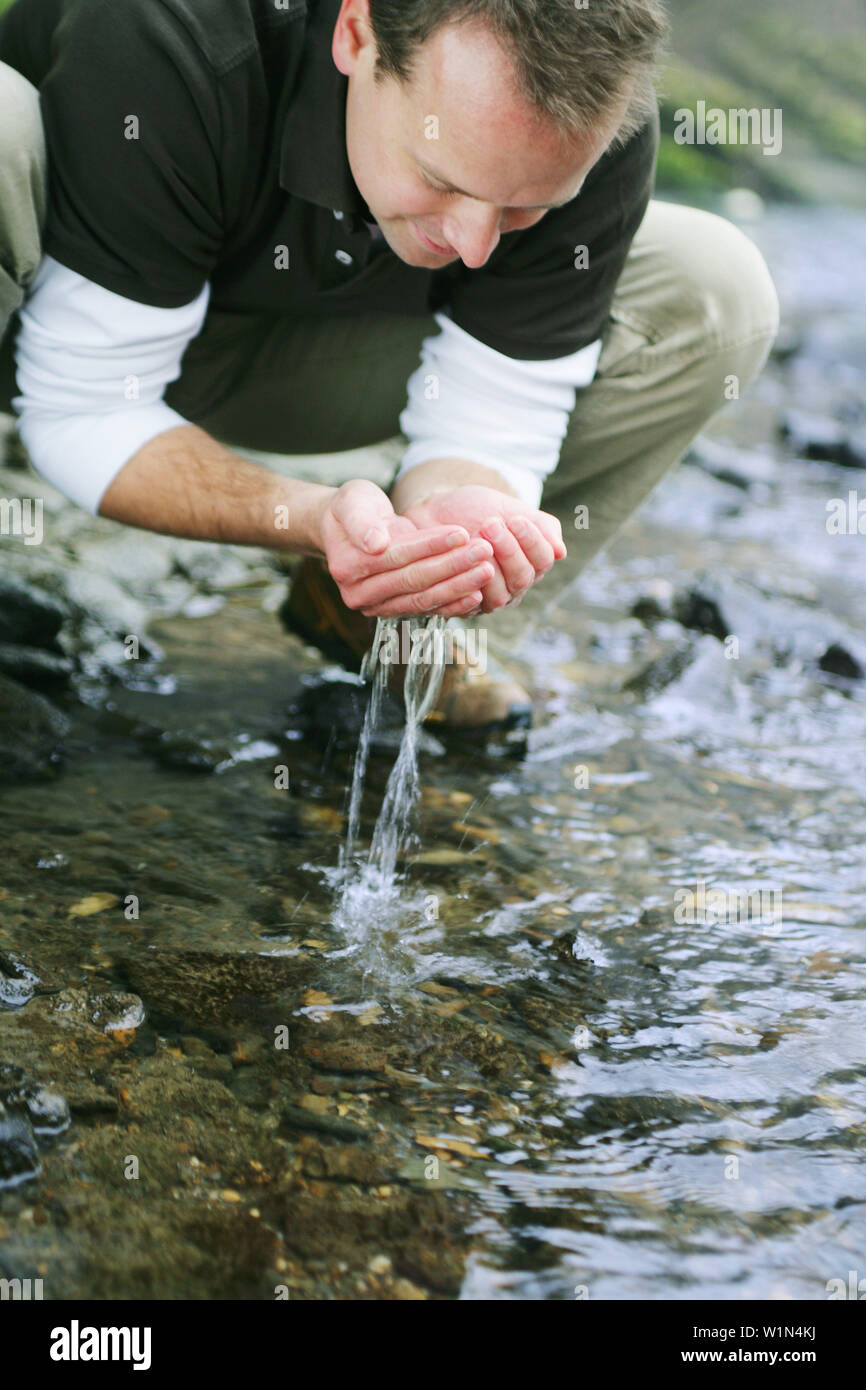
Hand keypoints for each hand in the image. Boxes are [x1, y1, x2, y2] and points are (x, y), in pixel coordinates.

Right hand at [317, 479, 495, 618]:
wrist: (346, 528)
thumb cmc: (352, 509)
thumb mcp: (351, 503)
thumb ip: (360, 522)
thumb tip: (375, 543)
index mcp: (347, 567)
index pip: (398, 557)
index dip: (431, 545)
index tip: (461, 533)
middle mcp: (359, 594)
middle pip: (414, 581)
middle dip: (452, 566)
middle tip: (484, 551)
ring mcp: (377, 606)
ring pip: (423, 598)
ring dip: (458, 585)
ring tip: (486, 570)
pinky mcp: (394, 609)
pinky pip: (426, 609)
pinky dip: (452, 604)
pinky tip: (476, 595)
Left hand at [400, 485, 566, 612]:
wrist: (435, 513)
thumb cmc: (475, 510)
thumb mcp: (510, 508)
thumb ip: (539, 526)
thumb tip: (560, 552)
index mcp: (531, 563)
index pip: (543, 560)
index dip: (531, 541)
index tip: (514, 520)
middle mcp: (514, 586)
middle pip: (522, 578)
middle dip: (508, 550)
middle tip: (489, 524)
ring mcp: (488, 599)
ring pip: (499, 595)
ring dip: (487, 568)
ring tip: (473, 541)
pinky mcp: (462, 607)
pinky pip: (467, 606)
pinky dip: (465, 588)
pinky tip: (460, 566)